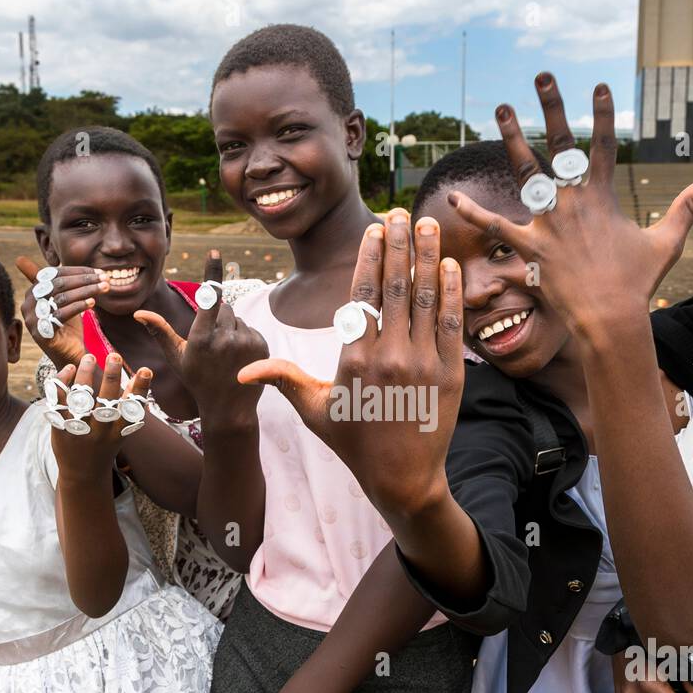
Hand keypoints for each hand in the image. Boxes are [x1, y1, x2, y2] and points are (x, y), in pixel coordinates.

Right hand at [15, 256, 109, 367]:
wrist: (69, 354)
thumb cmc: (68, 325)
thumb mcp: (64, 300)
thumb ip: (58, 281)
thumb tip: (25, 259)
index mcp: (32, 293)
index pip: (54, 274)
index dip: (77, 272)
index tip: (99, 272)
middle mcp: (27, 304)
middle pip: (57, 284)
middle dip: (84, 280)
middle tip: (105, 278)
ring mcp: (32, 319)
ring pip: (61, 297)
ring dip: (86, 290)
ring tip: (105, 288)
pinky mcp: (42, 333)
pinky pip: (62, 314)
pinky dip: (79, 306)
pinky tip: (93, 304)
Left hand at [48, 353, 152, 481]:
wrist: (83, 473)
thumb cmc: (106, 445)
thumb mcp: (122, 430)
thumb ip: (131, 405)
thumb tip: (144, 374)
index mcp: (119, 431)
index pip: (133, 408)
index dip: (140, 389)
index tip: (146, 370)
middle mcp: (100, 431)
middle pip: (106, 400)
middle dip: (112, 376)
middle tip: (114, 356)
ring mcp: (79, 429)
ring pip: (81, 397)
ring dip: (85, 374)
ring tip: (90, 357)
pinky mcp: (59, 427)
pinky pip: (58, 399)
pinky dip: (62, 381)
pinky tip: (69, 369)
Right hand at [134, 251, 267, 421]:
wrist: (228, 407)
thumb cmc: (196, 379)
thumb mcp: (176, 356)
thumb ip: (159, 331)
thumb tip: (138, 313)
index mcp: (201, 339)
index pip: (208, 297)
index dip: (212, 272)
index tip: (216, 251)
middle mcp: (224, 339)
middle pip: (222, 308)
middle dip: (216, 319)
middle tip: (212, 344)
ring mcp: (245, 342)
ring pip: (236, 318)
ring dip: (229, 328)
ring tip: (224, 353)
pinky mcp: (260, 345)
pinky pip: (249, 328)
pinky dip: (242, 336)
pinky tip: (236, 356)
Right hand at [236, 210, 464, 519]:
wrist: (403, 479)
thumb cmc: (354, 443)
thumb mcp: (314, 410)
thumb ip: (282, 379)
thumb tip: (240, 371)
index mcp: (354, 360)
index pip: (363, 295)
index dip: (371, 257)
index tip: (377, 228)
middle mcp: (389, 357)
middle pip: (396, 286)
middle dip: (402, 243)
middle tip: (404, 212)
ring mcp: (423, 364)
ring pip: (426, 298)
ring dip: (430, 256)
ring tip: (431, 225)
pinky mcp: (451, 374)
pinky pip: (451, 323)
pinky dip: (452, 291)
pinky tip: (450, 264)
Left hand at [447, 73, 692, 334]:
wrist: (611, 317)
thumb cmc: (637, 282)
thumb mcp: (666, 240)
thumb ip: (688, 205)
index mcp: (602, 196)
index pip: (602, 145)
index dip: (602, 114)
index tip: (600, 86)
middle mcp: (573, 201)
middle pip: (562, 143)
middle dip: (553, 106)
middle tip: (543, 77)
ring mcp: (550, 222)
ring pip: (526, 170)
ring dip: (514, 137)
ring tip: (502, 108)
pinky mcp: (529, 247)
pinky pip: (497, 225)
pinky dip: (474, 212)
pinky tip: (451, 198)